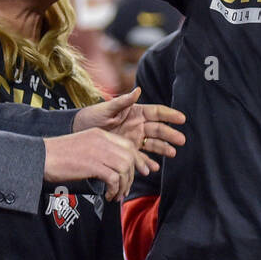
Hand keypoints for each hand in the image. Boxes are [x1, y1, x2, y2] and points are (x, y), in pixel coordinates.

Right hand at [42, 128, 139, 200]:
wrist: (40, 156)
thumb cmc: (58, 155)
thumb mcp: (83, 146)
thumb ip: (99, 151)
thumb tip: (113, 169)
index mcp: (100, 134)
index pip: (128, 145)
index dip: (139, 159)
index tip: (144, 171)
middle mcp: (102, 140)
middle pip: (130, 157)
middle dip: (133, 175)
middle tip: (127, 188)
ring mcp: (98, 152)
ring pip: (125, 168)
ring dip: (124, 185)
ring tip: (116, 195)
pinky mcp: (92, 165)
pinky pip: (114, 179)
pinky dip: (114, 189)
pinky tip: (108, 195)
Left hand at [71, 88, 186, 163]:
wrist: (79, 132)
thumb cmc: (92, 116)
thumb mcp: (107, 108)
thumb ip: (123, 101)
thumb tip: (137, 90)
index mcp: (136, 112)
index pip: (157, 113)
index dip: (169, 115)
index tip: (181, 118)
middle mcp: (138, 126)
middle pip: (159, 130)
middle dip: (170, 135)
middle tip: (181, 140)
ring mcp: (134, 139)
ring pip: (153, 144)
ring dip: (163, 149)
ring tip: (172, 153)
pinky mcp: (128, 151)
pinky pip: (140, 157)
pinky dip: (147, 163)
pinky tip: (153, 168)